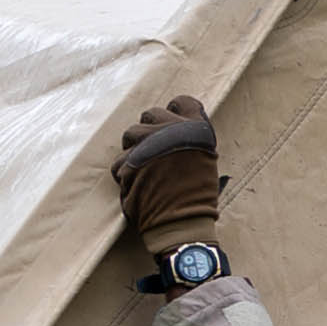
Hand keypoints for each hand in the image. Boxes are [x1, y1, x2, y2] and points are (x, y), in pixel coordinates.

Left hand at [114, 93, 223, 239]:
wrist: (183, 223)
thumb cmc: (198, 195)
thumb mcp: (206, 160)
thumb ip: (190, 138)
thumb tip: (173, 124)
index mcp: (196, 130)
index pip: (183, 102)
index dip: (176, 111)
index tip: (173, 123)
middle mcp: (172, 131)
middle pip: (151, 113)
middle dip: (151, 129)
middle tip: (156, 148)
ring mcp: (148, 144)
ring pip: (131, 133)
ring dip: (135, 147)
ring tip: (145, 166)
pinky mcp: (128, 161)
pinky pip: (120, 159)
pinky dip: (126, 170)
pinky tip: (138, 182)